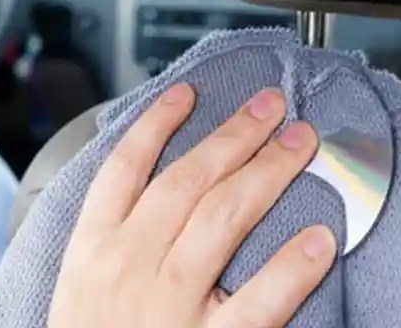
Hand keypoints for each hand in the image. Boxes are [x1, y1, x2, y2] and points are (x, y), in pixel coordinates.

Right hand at [48, 83, 335, 327]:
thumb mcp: (79, 294)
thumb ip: (111, 246)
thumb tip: (153, 202)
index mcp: (91, 252)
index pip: (123, 169)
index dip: (158, 124)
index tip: (188, 94)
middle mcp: (127, 267)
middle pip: (186, 180)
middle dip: (233, 135)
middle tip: (273, 108)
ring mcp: (167, 306)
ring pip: (222, 218)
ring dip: (267, 172)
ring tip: (300, 145)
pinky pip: (258, 303)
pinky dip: (291, 269)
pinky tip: (320, 241)